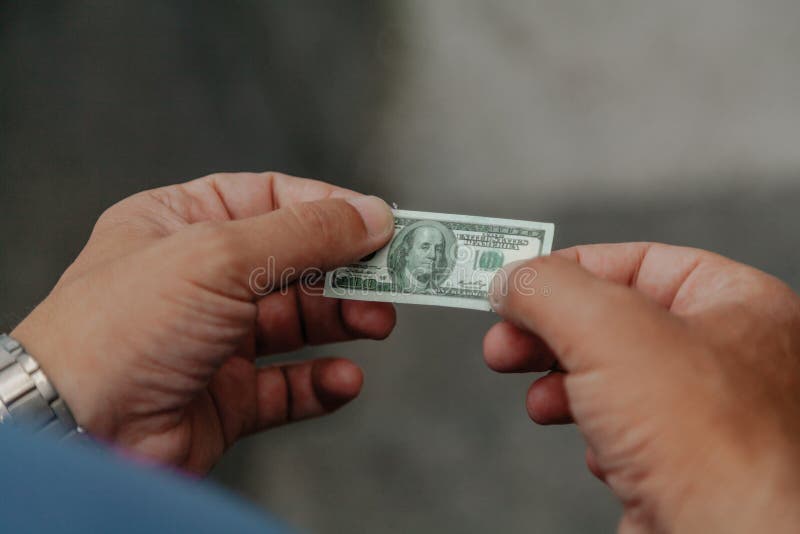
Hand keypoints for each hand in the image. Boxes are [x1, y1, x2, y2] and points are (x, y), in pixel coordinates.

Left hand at [11, 172, 395, 472]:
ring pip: (297, 324)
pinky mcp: (226, 397)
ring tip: (378, 323)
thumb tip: (371, 215)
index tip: (378, 222)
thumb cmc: (121, 326)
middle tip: (393, 277)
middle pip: (293, 262)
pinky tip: (343, 379)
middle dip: (345, 269)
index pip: (270, 199)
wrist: (78, 431)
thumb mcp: (219, 255)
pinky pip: (289, 385)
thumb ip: (304, 233)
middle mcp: (198, 279)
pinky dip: (322, 382)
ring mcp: (213, 340)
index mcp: (181, 224)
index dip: (327, 207)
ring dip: (343, 322)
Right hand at [484, 243, 799, 532]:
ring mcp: (709, 414)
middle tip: (505, 342)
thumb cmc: (712, 444)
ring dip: (564, 383)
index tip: (518, 286)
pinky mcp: (686, 465)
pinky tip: (595, 448)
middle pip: (616, 321)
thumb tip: (511, 280)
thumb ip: (551, 290)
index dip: (569, 270)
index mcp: (737, 303)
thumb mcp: (609, 331)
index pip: (637, 262)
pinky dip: (596, 433)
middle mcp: (730, 354)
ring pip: (615, 377)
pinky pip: (627, 430)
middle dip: (551, 333)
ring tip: (538, 399)